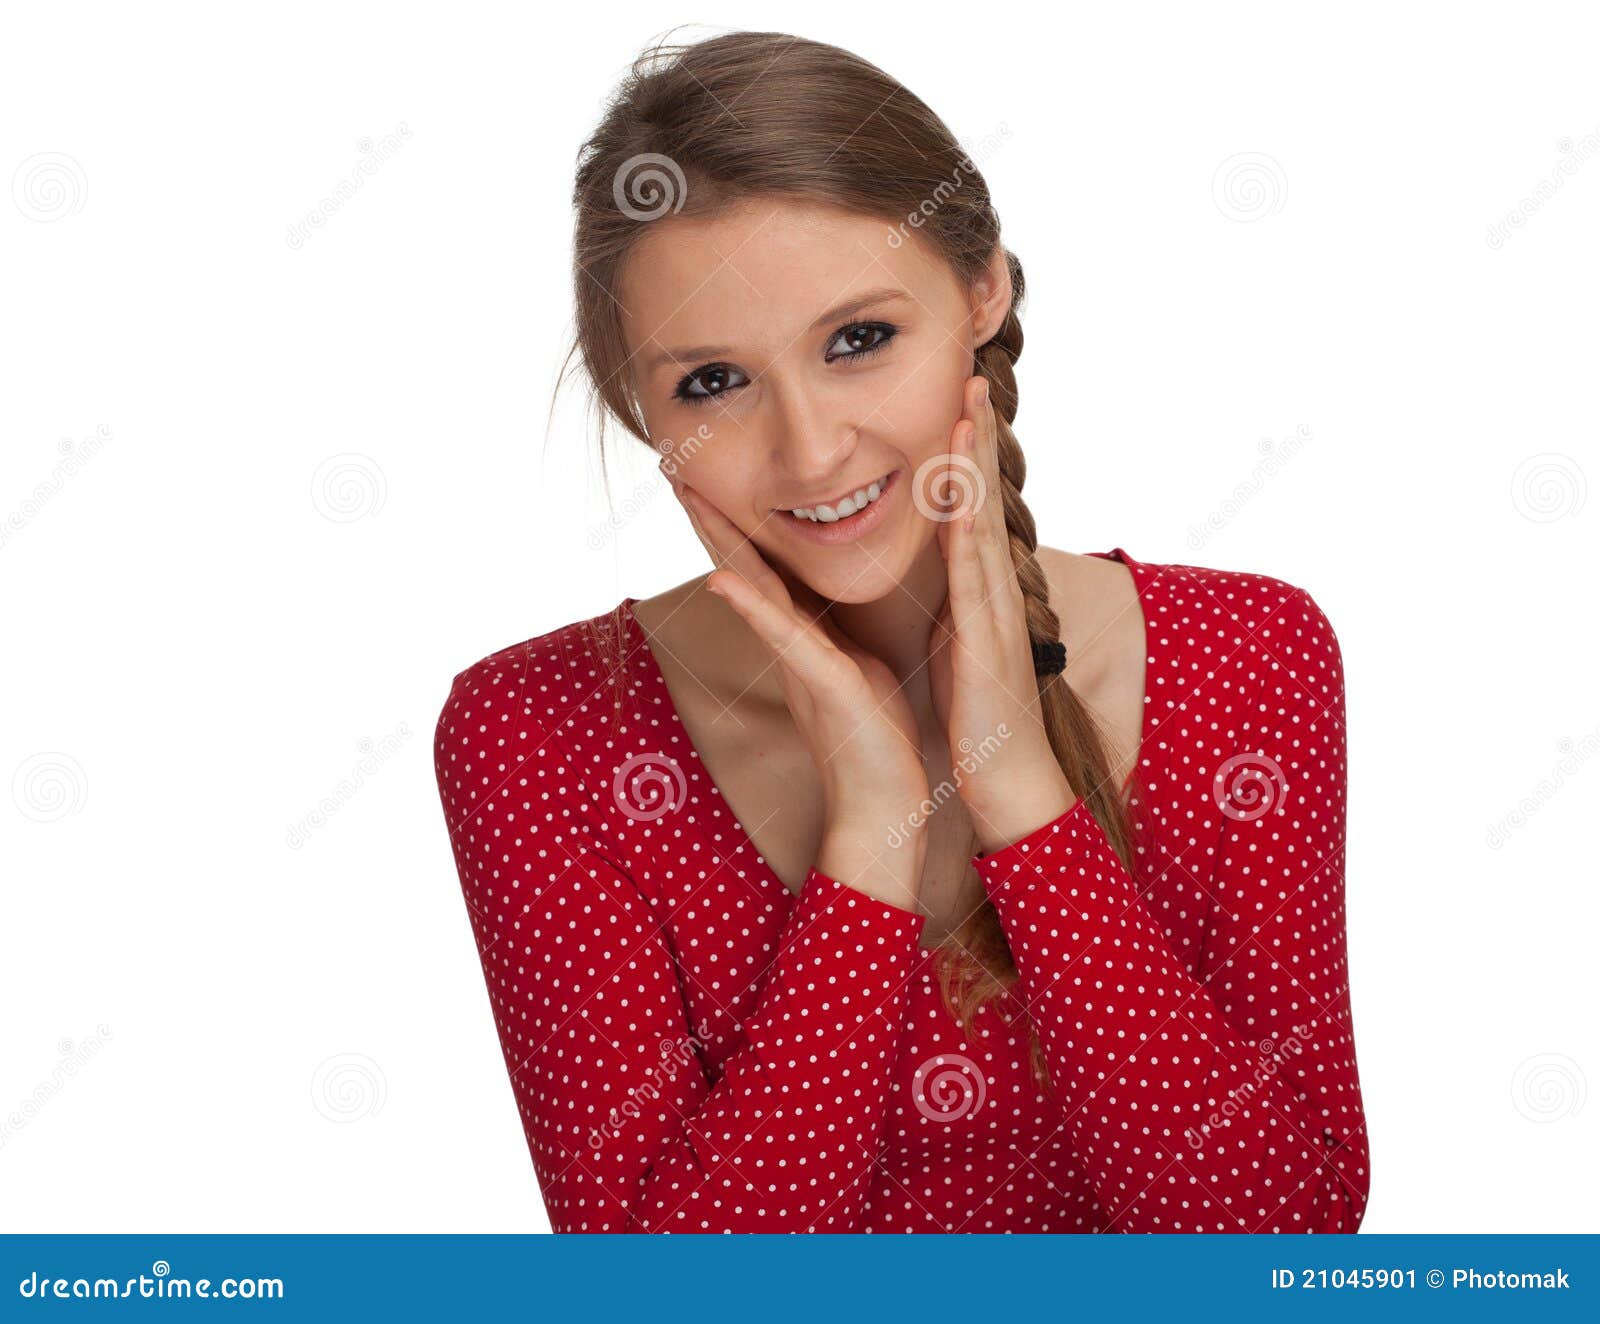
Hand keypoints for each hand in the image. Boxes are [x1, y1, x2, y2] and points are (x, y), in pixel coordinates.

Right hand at [662, 464, 930, 911]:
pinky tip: (723, 579)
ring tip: (690, 498)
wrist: (883, 806)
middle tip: (675, 470)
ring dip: (719, 543)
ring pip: (752, 590)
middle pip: (742, 568)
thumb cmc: (875, 741)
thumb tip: (820, 615)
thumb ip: (830, 639)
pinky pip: (784, 638)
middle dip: (710, 518)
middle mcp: (791, 644)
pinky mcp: (821, 683)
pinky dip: (751, 607)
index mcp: (805, 637)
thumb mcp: (855, 670)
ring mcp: (800, 662)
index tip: (710, 480)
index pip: (764, 569)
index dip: (736, 524)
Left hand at [927, 376, 1075, 853]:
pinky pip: (975, 575)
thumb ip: (953, 607)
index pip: (971, 511)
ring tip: (972, 410)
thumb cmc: (980, 719)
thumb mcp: (957, 648)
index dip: (966, 458)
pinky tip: (962, 491)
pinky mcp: (985, 640)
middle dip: (980, 438)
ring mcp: (994, 612)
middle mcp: (992, 593)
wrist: (1008, 780)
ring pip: (985, 524)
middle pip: (985, 500)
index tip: (957, 406)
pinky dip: (968, 528)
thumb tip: (944, 578)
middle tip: (973, 377)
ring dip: (978, 465)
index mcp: (978, 594)